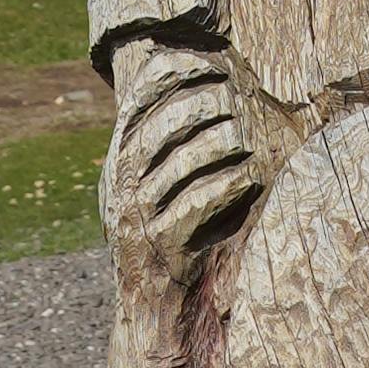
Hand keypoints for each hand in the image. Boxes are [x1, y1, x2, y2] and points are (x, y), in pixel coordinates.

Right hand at [103, 32, 263, 282]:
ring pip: (176, 167)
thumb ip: (173, 145)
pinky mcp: (159, 245)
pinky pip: (193, 207)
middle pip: (157, 130)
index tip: (204, 61)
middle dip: (198, 108)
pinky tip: (249, 179)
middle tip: (235, 98)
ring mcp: (137, 216)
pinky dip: (224, 188)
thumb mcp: (159, 185)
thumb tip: (210, 89)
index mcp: (119, 161)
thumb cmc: (170, 236)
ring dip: (217, 147)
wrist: (153, 306)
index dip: (166, 78)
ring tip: (247, 138)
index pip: (134, 105)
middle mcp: (121, 185)